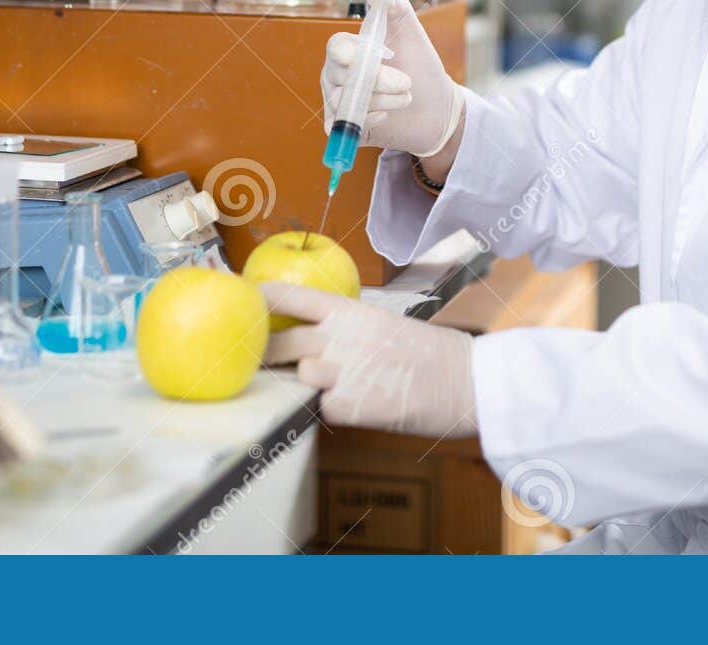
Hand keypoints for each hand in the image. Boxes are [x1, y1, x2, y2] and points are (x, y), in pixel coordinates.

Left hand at [261, 282, 477, 438]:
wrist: (466, 381)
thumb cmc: (430, 354)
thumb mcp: (385, 325)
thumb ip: (347, 329)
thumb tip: (314, 336)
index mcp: (350, 311)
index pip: (289, 296)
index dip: (259, 299)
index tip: (242, 301)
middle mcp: (340, 337)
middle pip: (280, 342)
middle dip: (265, 353)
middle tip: (257, 360)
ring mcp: (342, 372)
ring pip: (300, 376)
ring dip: (309, 384)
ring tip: (338, 386)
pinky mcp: (349, 406)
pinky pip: (324, 409)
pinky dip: (335, 411)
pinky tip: (362, 405)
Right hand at [321, 0, 464, 157]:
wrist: (435, 108)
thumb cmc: (420, 66)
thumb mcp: (412, 33)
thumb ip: (396, 6)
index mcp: (348, 51)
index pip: (336, 48)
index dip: (353, 52)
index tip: (382, 54)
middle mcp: (337, 76)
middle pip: (340, 77)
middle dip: (378, 80)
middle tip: (407, 82)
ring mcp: (339, 103)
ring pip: (345, 102)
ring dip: (382, 101)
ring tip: (405, 97)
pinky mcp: (347, 129)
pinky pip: (344, 127)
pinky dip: (367, 122)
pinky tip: (386, 117)